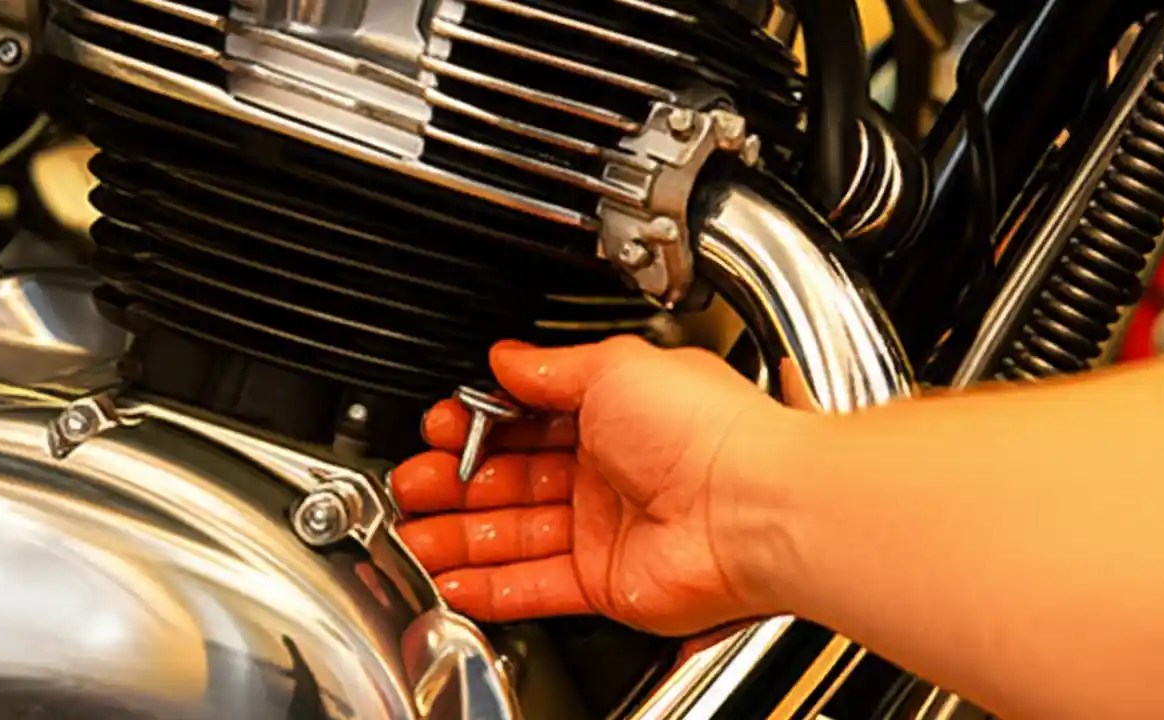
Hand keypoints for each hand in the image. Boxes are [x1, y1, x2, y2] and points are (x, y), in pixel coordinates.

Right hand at [391, 337, 787, 635]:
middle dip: (455, 483)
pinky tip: (451, 578)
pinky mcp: (608, 583)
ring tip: (409, 535)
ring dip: (458, 536)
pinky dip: (488, 587)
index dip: (478, 427)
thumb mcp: (614, 366)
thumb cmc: (706, 428)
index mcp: (615, 414)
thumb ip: (548, 369)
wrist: (754, 504)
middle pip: (512, 481)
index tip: (441, 428)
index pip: (527, 420)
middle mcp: (610, 472)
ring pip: (514, 536)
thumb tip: (506, 357)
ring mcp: (608, 530)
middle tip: (411, 482)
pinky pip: (534, 588)